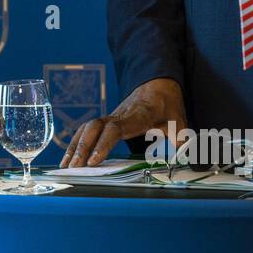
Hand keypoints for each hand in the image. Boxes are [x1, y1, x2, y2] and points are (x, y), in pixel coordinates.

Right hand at [60, 77, 186, 167]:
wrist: (158, 83)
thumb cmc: (166, 104)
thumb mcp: (179, 121)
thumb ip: (181, 139)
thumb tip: (187, 157)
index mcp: (135, 116)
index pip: (114, 129)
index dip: (103, 144)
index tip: (94, 161)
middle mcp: (118, 115)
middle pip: (92, 128)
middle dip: (81, 148)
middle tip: (73, 168)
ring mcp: (110, 117)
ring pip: (86, 128)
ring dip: (74, 147)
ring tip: (65, 166)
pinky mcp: (106, 121)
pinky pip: (86, 130)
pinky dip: (76, 143)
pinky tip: (70, 156)